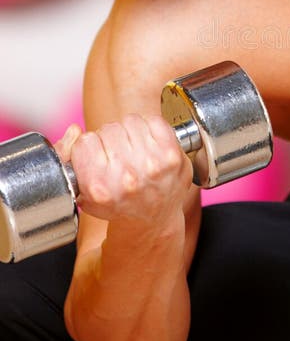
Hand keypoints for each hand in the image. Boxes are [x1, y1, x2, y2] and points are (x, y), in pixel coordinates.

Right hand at [54, 115, 191, 227]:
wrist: (153, 219)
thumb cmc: (118, 205)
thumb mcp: (82, 194)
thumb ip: (67, 159)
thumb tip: (73, 130)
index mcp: (100, 187)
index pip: (85, 142)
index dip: (90, 146)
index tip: (97, 155)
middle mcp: (127, 176)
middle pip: (109, 129)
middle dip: (111, 138)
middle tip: (118, 155)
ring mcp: (152, 164)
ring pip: (130, 121)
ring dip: (130, 131)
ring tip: (133, 149)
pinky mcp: (172, 155)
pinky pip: (153, 121)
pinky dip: (150, 127)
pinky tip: (149, 144)